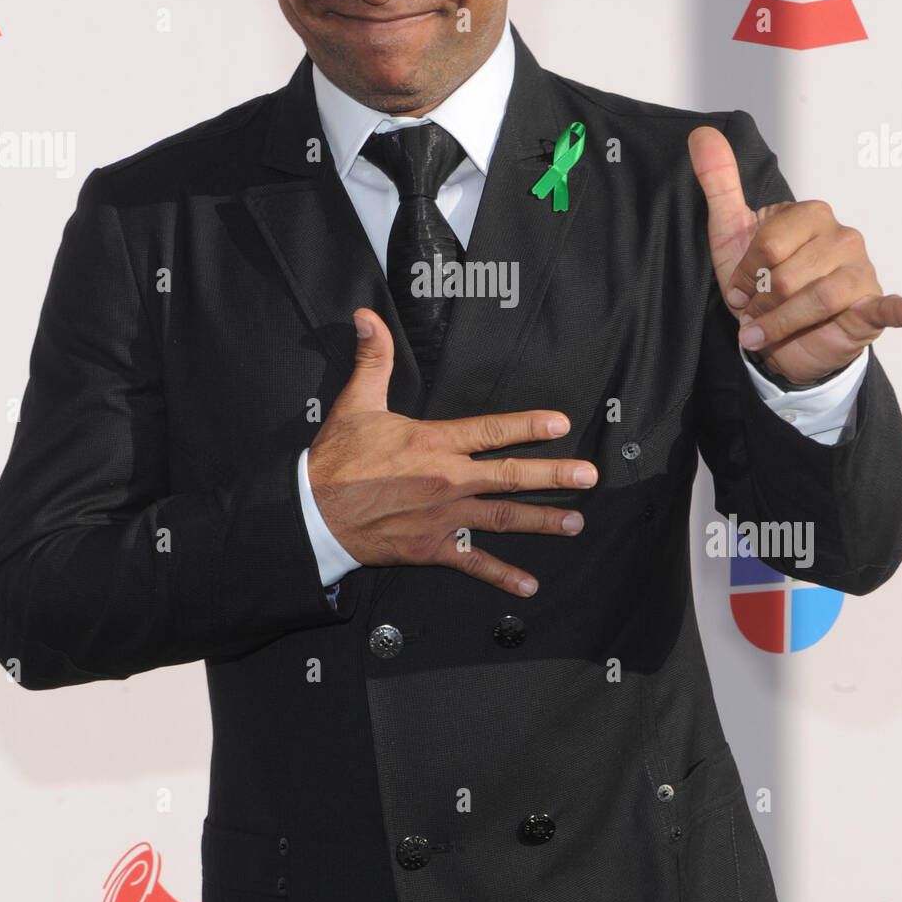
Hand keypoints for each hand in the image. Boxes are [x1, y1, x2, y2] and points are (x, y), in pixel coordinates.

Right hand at [306, 308, 598, 596]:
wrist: (312, 512)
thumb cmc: (336, 458)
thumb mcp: (357, 402)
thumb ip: (374, 357)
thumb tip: (367, 317)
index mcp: (433, 442)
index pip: (491, 431)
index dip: (529, 425)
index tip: (561, 424)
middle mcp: (447, 479)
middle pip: (510, 476)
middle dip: (553, 475)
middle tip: (589, 476)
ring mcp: (443, 517)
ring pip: (502, 518)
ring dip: (541, 521)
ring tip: (575, 522)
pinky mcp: (432, 547)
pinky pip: (473, 563)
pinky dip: (502, 576)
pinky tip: (529, 585)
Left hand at [687, 126, 901, 384]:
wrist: (775, 333)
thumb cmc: (758, 280)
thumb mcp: (731, 231)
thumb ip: (720, 182)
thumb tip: (701, 133)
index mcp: (812, 215)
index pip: (770, 246)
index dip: (745, 274)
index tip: (738, 289)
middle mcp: (843, 237)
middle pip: (789, 275)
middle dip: (762, 302)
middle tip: (757, 310)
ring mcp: (860, 271)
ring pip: (816, 300)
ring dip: (781, 323)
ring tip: (766, 331)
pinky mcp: (871, 307)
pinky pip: (888, 306)